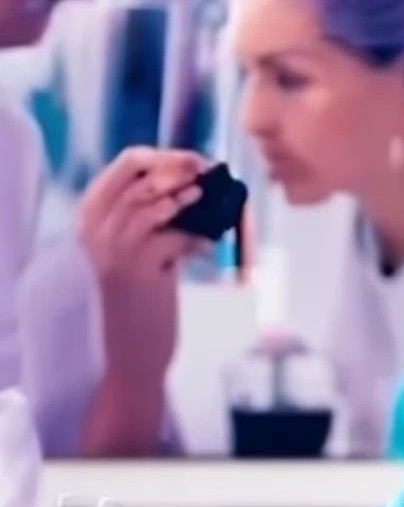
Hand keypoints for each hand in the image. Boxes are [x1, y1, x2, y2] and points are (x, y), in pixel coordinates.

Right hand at [77, 147, 206, 381]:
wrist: (133, 350)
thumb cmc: (142, 296)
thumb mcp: (138, 247)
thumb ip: (154, 214)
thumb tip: (195, 180)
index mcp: (93, 217)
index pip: (125, 164)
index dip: (165, 156)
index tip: (193, 161)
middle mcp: (96, 230)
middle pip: (141, 176)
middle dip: (180, 168)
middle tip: (208, 172)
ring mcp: (114, 251)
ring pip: (150, 202)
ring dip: (186, 198)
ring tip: (206, 200)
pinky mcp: (138, 272)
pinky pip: (172, 238)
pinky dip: (196, 238)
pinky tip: (207, 247)